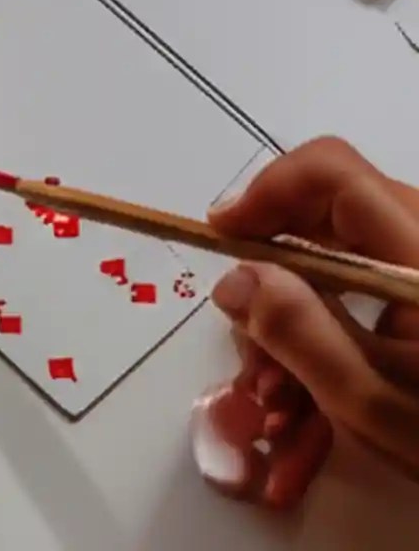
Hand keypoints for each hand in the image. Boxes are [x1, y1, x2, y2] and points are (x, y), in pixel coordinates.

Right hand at [196, 136, 418, 507]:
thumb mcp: (369, 399)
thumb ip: (299, 332)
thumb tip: (234, 279)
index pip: (334, 176)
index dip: (266, 192)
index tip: (221, 237)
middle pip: (327, 220)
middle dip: (272, 282)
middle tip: (247, 345)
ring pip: (335, 269)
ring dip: (292, 330)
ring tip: (278, 407)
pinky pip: (357, 303)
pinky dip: (323, 347)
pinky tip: (306, 414)